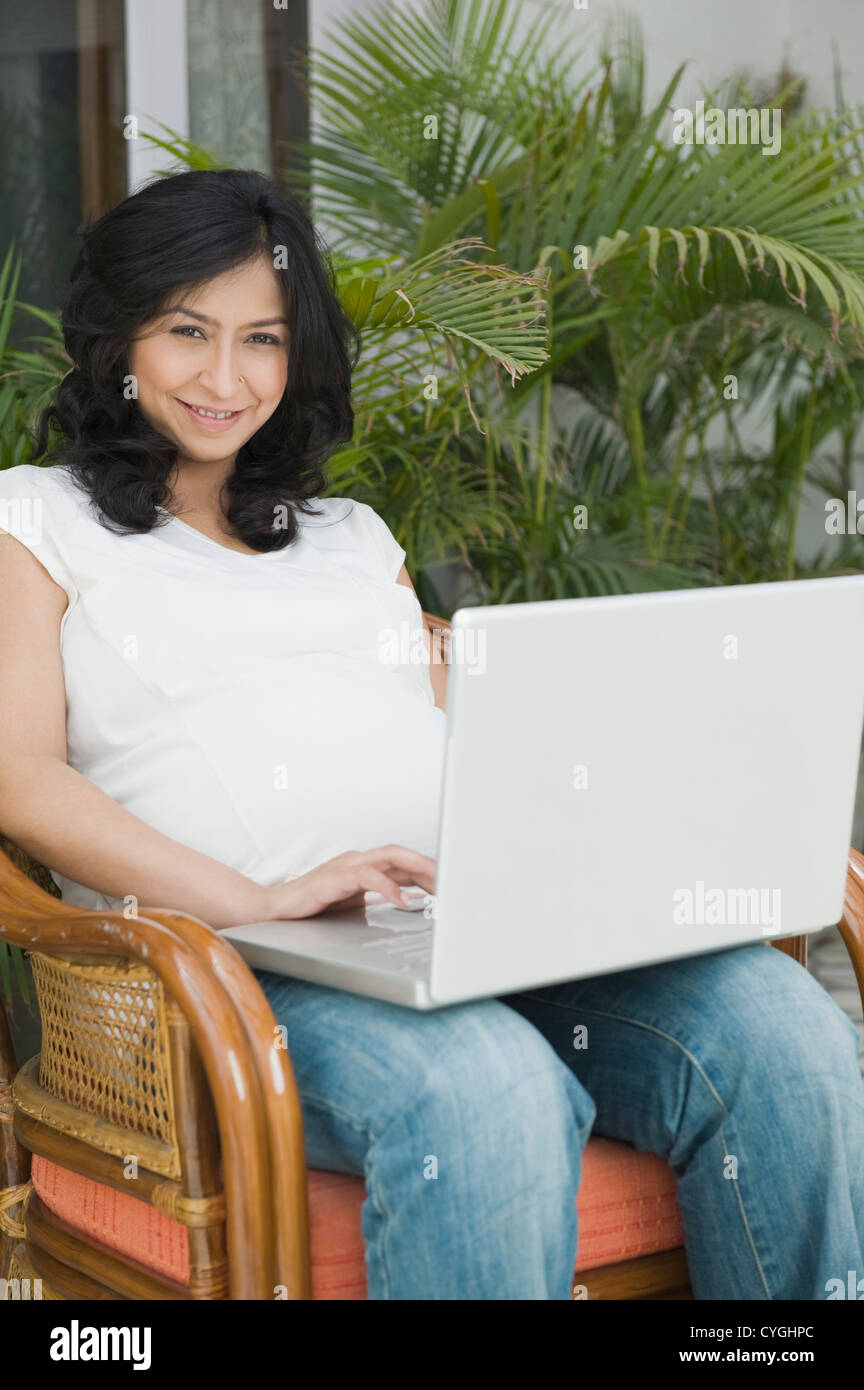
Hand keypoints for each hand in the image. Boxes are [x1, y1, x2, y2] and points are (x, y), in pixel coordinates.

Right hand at [260, 845, 436, 920]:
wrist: (273, 912)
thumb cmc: (312, 908)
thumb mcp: (353, 904)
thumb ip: (378, 898)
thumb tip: (410, 903)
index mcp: (364, 867)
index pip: (403, 861)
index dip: (429, 869)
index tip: (451, 883)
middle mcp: (357, 861)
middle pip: (401, 854)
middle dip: (430, 865)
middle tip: (454, 881)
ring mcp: (345, 866)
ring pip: (389, 857)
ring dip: (417, 869)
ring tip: (438, 886)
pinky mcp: (333, 878)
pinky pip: (367, 876)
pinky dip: (389, 887)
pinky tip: (403, 901)